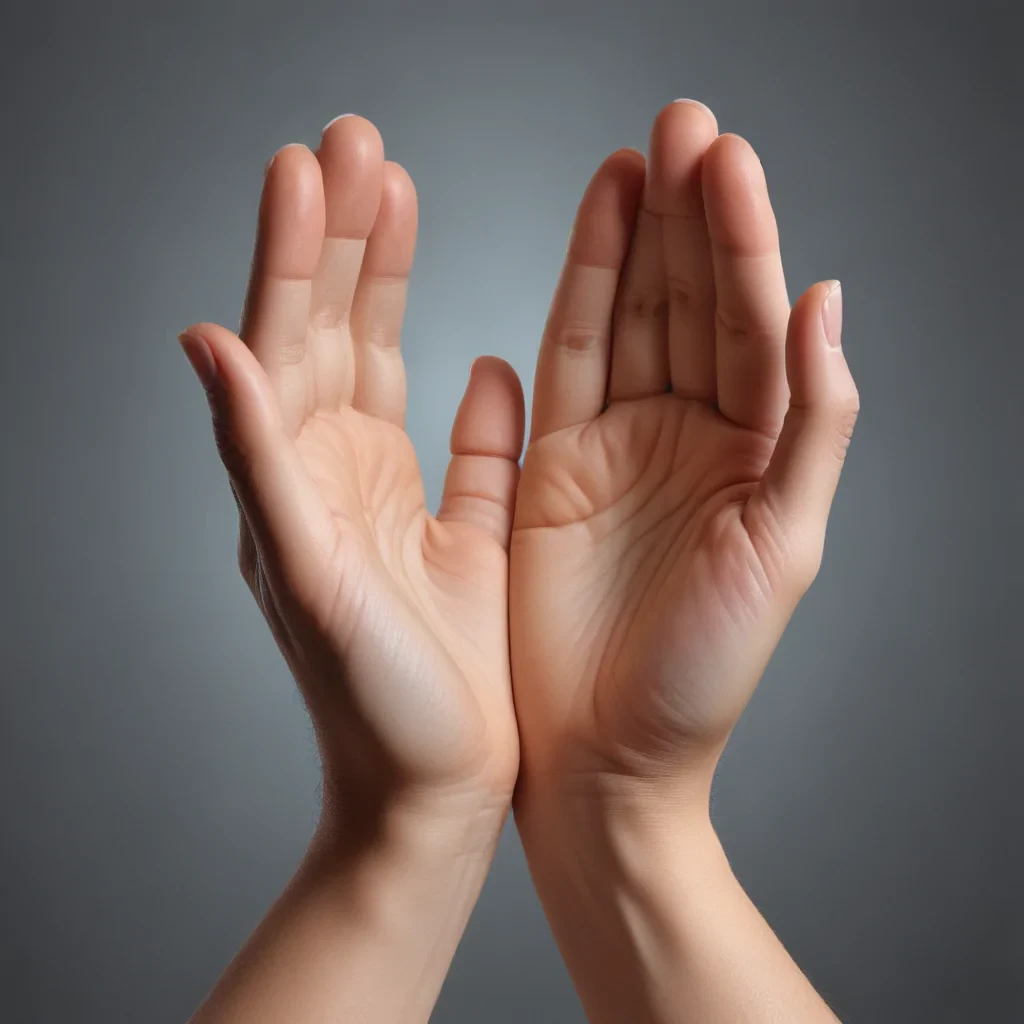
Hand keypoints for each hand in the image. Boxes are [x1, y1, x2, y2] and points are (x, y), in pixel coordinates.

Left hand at [179, 116, 524, 839]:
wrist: (432, 780)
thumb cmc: (368, 700)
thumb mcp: (303, 573)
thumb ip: (256, 457)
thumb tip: (202, 339)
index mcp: (295, 476)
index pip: (285, 337)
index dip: (295, 248)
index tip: (310, 162)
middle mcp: (330, 471)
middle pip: (327, 326)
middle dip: (339, 232)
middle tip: (355, 142)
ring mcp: (386, 489)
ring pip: (378, 358)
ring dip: (383, 276)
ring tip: (395, 192)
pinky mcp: (447, 518)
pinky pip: (460, 431)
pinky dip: (467, 378)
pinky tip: (477, 339)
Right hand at [511, 99, 858, 798]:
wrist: (602, 755)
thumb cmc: (699, 675)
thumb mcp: (784, 549)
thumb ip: (812, 424)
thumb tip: (826, 304)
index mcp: (756, 452)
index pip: (750, 320)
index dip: (740, 236)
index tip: (725, 157)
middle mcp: (690, 436)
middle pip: (689, 300)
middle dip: (688, 212)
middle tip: (682, 121)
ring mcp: (618, 443)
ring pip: (630, 315)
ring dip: (634, 235)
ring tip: (638, 155)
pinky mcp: (551, 463)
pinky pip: (566, 360)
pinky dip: (577, 293)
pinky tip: (591, 233)